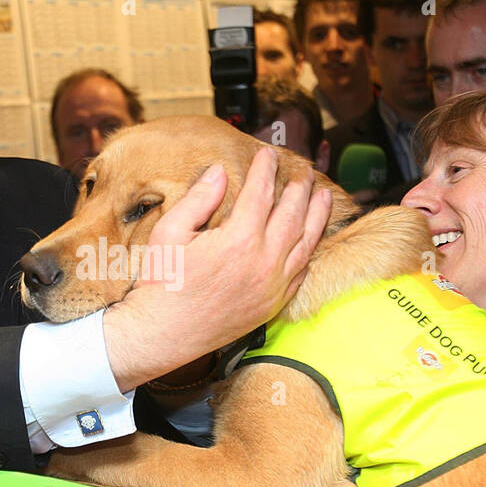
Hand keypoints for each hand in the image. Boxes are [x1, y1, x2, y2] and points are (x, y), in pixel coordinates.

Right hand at [103, 146, 331, 390]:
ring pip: (306, 242)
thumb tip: (219, 171)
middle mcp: (264, 261)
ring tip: (323, 197)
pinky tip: (311, 240)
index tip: (267, 153)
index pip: (261, 193)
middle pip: (292, 214)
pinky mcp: (273, 304)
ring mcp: (273, 286)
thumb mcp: (170, 232)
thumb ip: (199, 199)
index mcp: (239, 239)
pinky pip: (301, 273)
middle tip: (304, 171)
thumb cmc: (162, 282)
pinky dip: (309, 251)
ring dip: (316, 216)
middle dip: (300, 188)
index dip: (265, 169)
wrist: (163, 333)